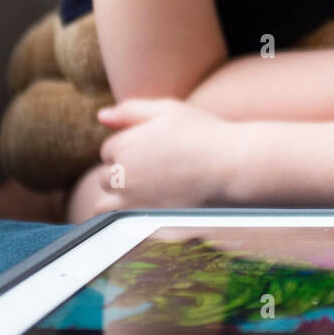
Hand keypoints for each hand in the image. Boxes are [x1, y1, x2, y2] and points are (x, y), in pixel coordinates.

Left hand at [93, 98, 234, 211]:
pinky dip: (124, 219)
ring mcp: (134, 202)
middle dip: (123, 173)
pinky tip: (142, 210)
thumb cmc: (203, 133)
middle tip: (155, 170)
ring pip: (105, 205)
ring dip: (117, 199)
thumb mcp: (168, 110)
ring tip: (144, 193)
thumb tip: (101, 116)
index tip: (153, 149)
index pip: (108, 150)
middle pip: (106, 177)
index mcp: (125, 146)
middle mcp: (124, 176)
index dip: (129, 148)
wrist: (232, 165)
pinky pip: (121, 224)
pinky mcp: (147, 221)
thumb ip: (130, 110)